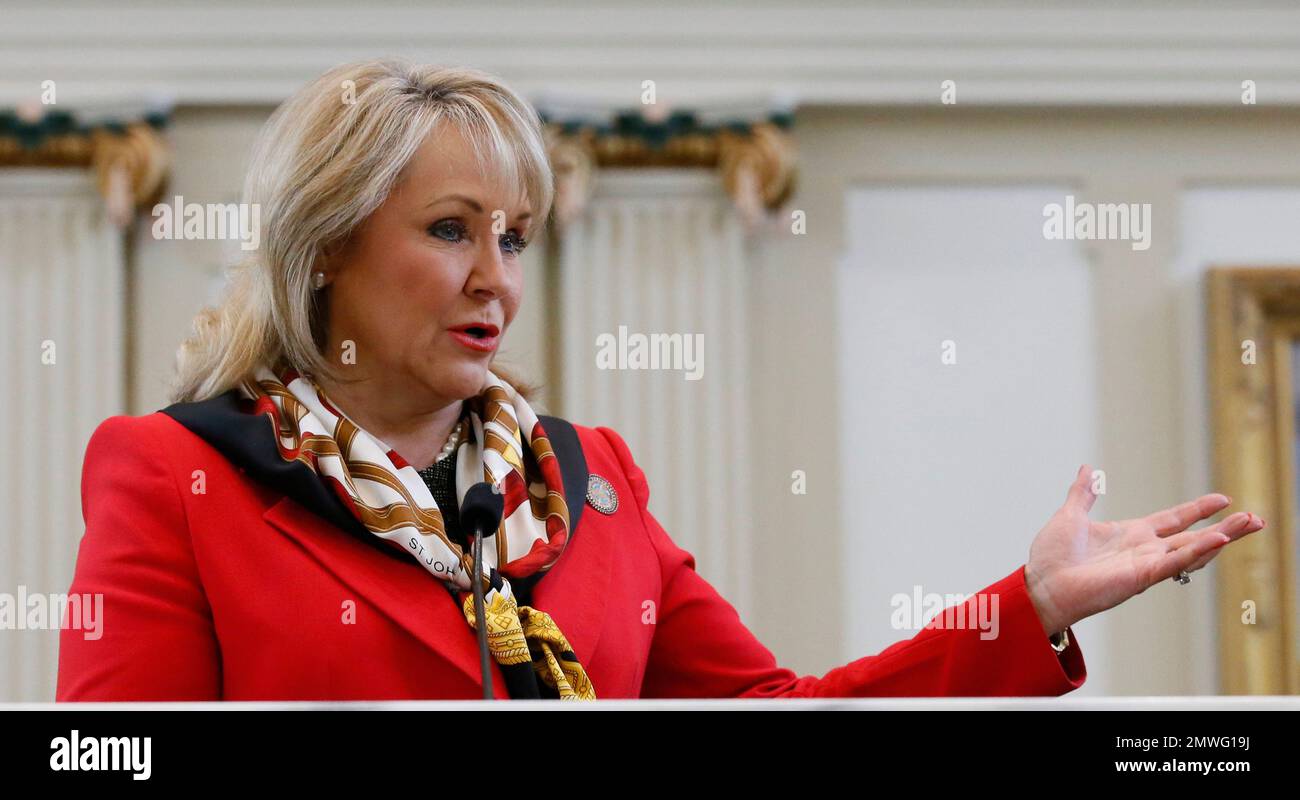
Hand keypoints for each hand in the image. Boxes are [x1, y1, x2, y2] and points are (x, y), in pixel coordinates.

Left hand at [1024, 465, 1264, 634]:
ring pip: (1193, 549)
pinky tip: (1219, 539)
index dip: (1197, 510)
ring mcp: (1146, 564)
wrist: (1041, 585)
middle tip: (1255, 518)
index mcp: (1131, 535)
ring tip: (1249, 524)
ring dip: (1222, 537)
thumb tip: (1086, 469)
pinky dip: (1198, 551)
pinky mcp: (1142, 576)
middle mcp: (1144, 550)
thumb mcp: (1070, 516)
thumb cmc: (1052, 558)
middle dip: (1225, 527)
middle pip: (1193, 536)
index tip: (1222, 499)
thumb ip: (1082, 494)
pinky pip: (1175, 563)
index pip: (1173, 520)